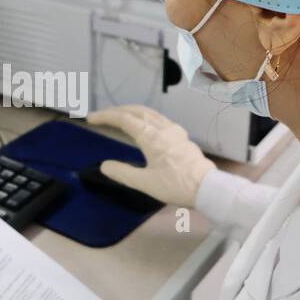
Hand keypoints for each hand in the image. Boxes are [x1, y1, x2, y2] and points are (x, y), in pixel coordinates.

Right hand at [86, 105, 214, 206]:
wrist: (207, 188)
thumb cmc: (176, 185)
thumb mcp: (145, 183)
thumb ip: (122, 173)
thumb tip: (104, 165)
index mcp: (151, 137)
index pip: (124, 119)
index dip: (106, 116)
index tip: (91, 118)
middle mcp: (163, 128)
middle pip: (136, 111)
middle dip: (117, 110)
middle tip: (102, 116)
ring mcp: (174, 130)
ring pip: (149, 113)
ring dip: (131, 112)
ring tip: (119, 117)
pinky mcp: (181, 136)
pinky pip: (159, 119)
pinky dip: (144, 117)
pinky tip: (143, 126)